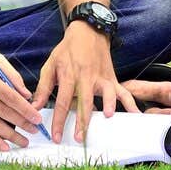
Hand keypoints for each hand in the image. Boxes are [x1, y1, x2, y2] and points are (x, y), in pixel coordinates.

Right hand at [0, 41, 42, 150]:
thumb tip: (26, 94)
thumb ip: (11, 74)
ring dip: (9, 135)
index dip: (24, 109)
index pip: (8, 96)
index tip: (37, 118)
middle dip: (21, 123)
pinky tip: (4, 146)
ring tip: (23, 142)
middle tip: (35, 131)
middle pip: (2, 112)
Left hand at [31, 22, 136, 143]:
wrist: (88, 31)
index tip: (56, 137)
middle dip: (82, 121)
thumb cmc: (67, 50)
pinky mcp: (112, 78)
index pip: (62, 102)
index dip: (59, 121)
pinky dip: (130, 102)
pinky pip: (123, 91)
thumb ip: (43, 88)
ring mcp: (101, 78)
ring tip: (107, 118)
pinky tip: (135, 114)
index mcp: (68, 76)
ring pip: (105, 94)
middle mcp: (86, 78)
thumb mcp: (50, 65)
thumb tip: (34, 106)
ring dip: (107, 105)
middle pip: (84, 101)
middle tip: (79, 138)